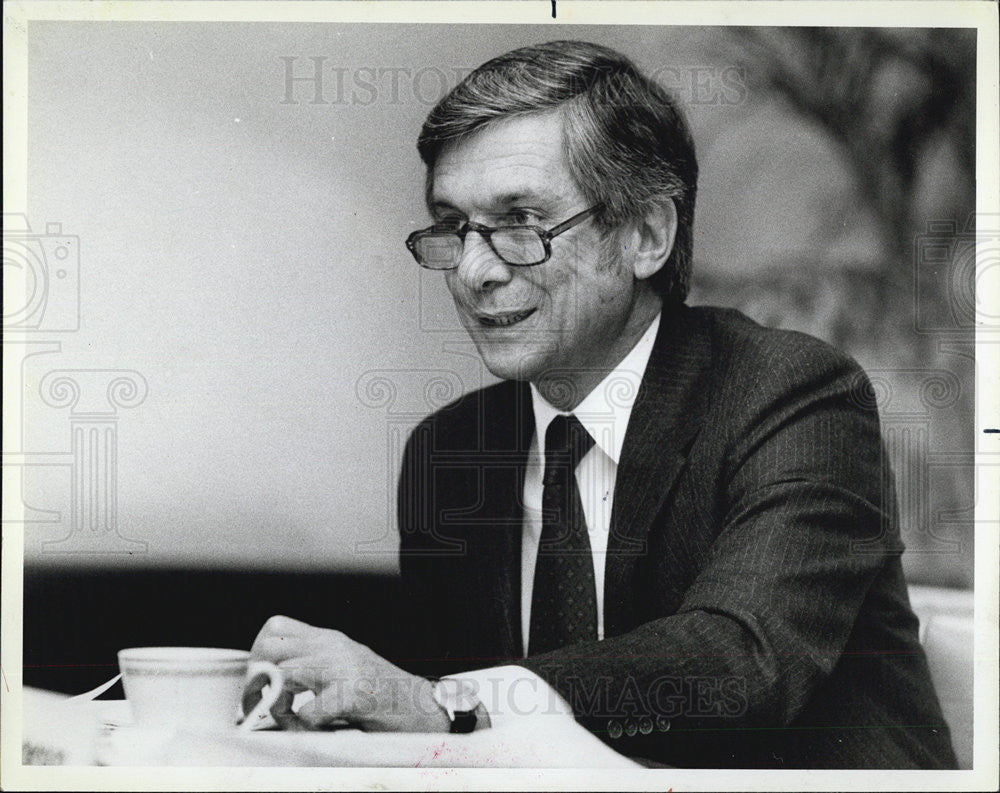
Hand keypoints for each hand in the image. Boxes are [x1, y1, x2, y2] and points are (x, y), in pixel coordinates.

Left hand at [243, 615, 450, 732]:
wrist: (423, 707)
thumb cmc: (383, 694)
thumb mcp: (345, 667)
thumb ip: (314, 665)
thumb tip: (271, 680)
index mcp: (330, 640)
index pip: (276, 627)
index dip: (259, 654)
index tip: (262, 681)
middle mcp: (335, 648)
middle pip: (270, 647)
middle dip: (259, 680)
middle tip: (267, 705)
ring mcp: (345, 668)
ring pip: (283, 673)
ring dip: (278, 704)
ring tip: (291, 720)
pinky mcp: (354, 693)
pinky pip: (308, 711)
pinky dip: (304, 726)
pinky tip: (316, 729)